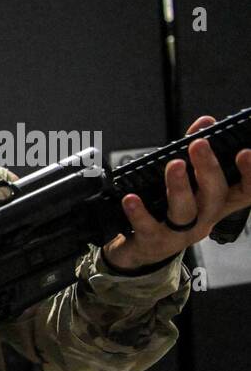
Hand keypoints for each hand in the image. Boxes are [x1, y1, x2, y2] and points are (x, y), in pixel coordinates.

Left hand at [103, 115, 250, 270]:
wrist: (144, 249)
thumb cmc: (170, 210)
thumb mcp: (188, 181)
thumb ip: (195, 151)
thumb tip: (206, 121)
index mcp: (219, 203)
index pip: (247, 190)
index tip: (245, 152)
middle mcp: (205, 219)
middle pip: (215, 195)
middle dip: (209, 168)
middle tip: (199, 144)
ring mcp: (181, 233)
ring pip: (185, 211)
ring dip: (180, 186)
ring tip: (174, 165)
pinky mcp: (154, 242)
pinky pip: (148, 227)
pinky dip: (139, 212)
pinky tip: (131, 198)